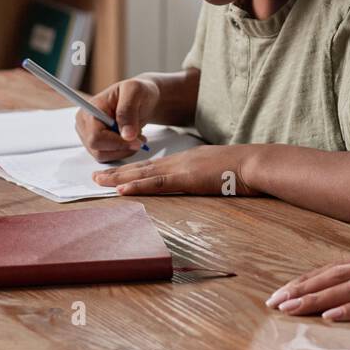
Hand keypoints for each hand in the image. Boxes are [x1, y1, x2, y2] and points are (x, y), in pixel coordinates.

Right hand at [74, 77, 159, 161]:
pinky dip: (122, 152)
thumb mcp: (135, 91)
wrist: (142, 99)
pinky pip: (108, 157)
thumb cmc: (137, 92)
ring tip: (136, 137)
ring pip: (103, 156)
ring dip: (123, 150)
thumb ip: (128, 111)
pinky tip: (130, 141)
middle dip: (122, 147)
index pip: (95, 137)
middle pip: (98, 150)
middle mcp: (85, 124)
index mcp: (90, 109)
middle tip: (139, 139)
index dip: (116, 143)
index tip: (136, 140)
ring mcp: (89, 135)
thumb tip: (126, 135)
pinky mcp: (97, 144)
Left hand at [91, 145, 260, 196]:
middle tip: (95, 177)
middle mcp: (180, 161)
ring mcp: (181, 168)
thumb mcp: (221, 171)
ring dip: (119, 178)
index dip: (134, 169)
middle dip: (118, 172)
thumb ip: (208, 176)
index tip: (117, 173)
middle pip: (142, 167)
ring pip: (143, 173)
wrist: (255, 163)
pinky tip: (122, 189)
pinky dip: (137, 186)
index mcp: (188, 160)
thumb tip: (205, 182)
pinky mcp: (186, 179)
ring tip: (99, 182)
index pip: (155, 166)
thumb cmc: (244, 169)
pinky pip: (157, 184)